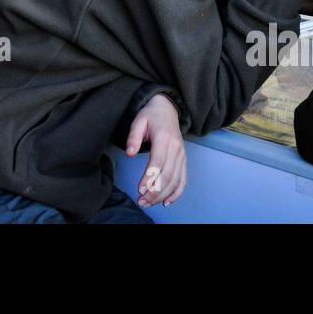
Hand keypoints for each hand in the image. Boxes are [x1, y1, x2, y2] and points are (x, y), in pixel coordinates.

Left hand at [126, 94, 186, 208]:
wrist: (167, 110)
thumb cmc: (151, 116)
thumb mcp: (138, 121)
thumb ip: (133, 137)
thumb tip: (129, 153)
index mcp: (164, 137)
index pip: (158, 161)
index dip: (150, 177)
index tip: (140, 189)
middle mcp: (175, 148)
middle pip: (167, 174)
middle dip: (155, 191)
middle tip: (141, 201)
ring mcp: (181, 155)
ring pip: (175, 180)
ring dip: (163, 195)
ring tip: (149, 203)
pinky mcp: (183, 160)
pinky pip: (183, 180)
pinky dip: (176, 193)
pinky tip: (166, 202)